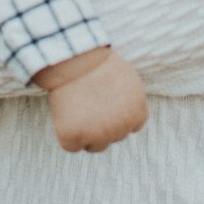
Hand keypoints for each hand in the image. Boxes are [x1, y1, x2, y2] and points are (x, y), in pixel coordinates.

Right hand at [33, 47, 147, 152]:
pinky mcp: (74, 137)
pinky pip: (71, 146)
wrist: (75, 57)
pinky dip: (67, 134)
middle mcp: (121, 129)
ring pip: (94, 146)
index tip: (105, 101)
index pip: (131, 126)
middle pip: (112, 137)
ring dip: (86, 132)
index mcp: (137, 114)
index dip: (117, 115)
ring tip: (78, 106)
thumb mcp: (129, 79)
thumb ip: (132, 102)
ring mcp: (98, 135)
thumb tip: (126, 114)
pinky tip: (65, 114)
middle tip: (88, 101)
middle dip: (101, 124)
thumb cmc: (99, 62)